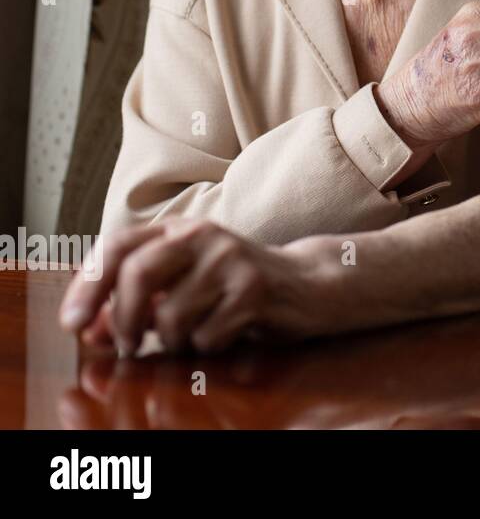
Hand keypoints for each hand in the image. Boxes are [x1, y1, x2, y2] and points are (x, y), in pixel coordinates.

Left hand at [59, 220, 328, 354]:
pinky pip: (207, 335)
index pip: (118, 245)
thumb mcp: (187, 283)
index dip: (87, 285)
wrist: (310, 283)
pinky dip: (208, 347)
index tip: (72, 323)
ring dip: (174, 342)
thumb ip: (139, 299)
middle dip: (124, 320)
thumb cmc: (238, 286)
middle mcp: (203, 235)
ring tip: (193, 338)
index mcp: (180, 229)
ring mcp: (231, 260)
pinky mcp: (254, 289)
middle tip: (128, 346)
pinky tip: (226, 334)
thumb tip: (90, 328)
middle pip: (138, 274)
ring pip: (171, 316)